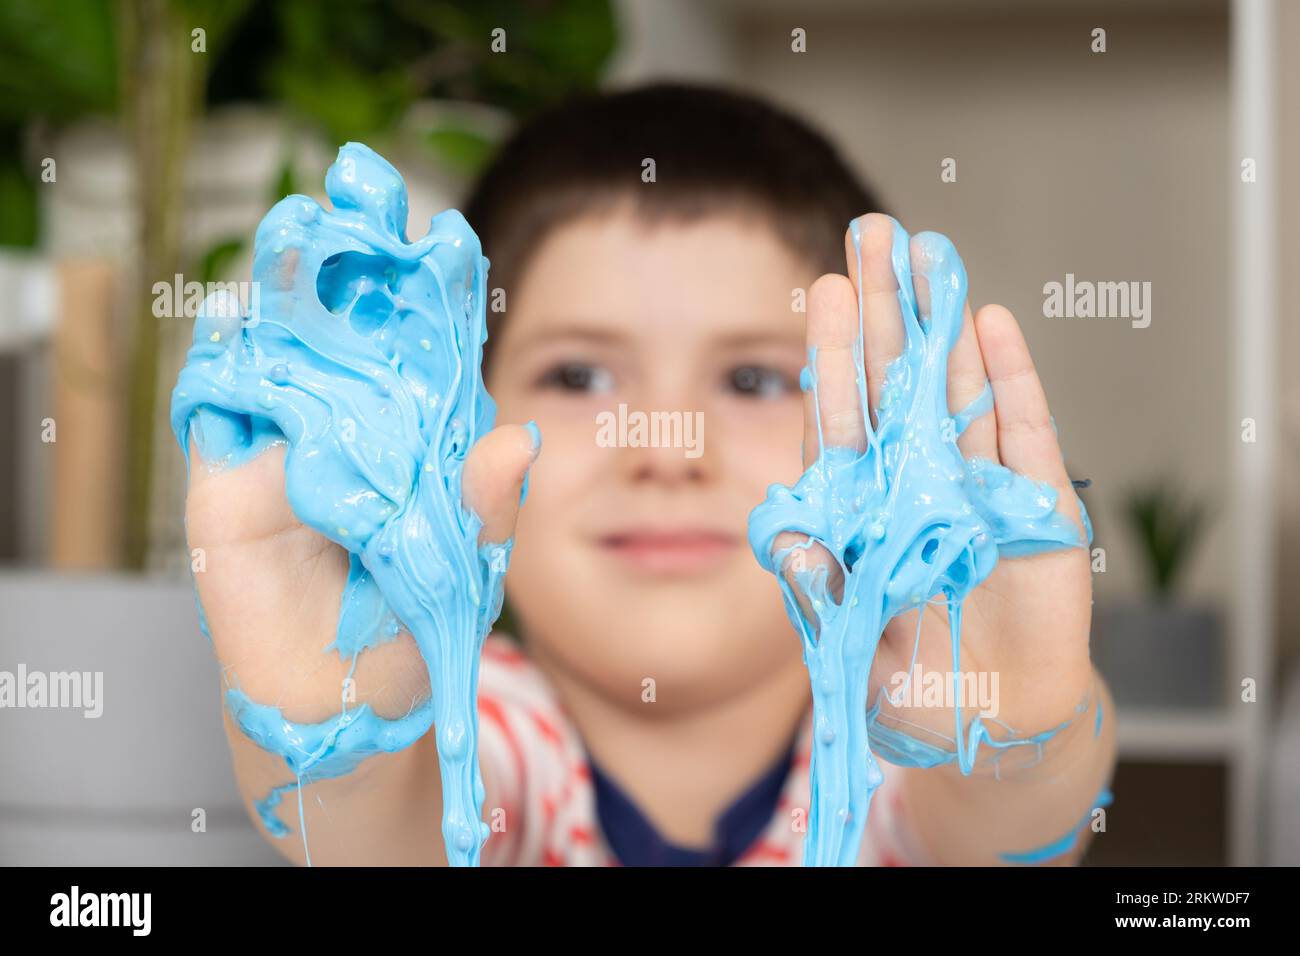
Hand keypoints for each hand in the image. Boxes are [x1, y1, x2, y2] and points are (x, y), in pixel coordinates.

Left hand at [769, 213, 1092, 767]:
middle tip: (875, 232)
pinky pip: (1022, 433)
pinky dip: (1010, 380)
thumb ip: (820, 582)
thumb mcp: (849, 634)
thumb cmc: (905, 678)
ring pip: (957, 387)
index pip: (843, 416)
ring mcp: (977, 483)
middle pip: (897, 380)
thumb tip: (786, 532)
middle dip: (886, 308)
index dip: (837, 354)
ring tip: (931, 252)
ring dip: (945, 322)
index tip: (828, 290)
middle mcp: (916, 479)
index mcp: (863, 502)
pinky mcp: (1034, 504)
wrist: (988, 723)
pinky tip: (991, 324)